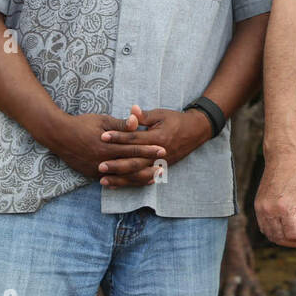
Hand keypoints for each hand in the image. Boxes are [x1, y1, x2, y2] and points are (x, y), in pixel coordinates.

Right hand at [46, 112, 165, 181]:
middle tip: (164, 166)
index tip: (163, 149)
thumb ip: (121, 125)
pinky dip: (126, 182)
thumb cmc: (82, 124)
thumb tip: (136, 121)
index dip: (149, 150)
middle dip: (149, 166)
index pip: (133, 149)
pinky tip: (136, 181)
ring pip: (123, 177)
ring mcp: (97, 170)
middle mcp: (102, 160)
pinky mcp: (92, 175)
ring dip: (140, 178)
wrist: (59, 136)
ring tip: (155, 177)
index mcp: (107, 146)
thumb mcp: (103, 120)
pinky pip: (113, 181)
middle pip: (131, 166)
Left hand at [96, 104, 213, 187]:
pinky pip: (142, 178)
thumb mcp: (160, 115)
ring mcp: (160, 163)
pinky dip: (129, 182)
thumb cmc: (175, 120)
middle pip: (134, 160)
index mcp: (158, 137)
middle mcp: (159, 153)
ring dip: (120, 177)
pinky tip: (116, 185)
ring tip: (103, 179)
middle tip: (99, 165)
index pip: (134, 138)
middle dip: (116, 164)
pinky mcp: (160, 168)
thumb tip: (131, 110)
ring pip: (137, 173)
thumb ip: (144, 116)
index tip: (102, 137)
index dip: (118, 137)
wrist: (195, 131)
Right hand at [255, 149, 295, 246]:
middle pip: (280, 238)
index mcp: (285, 207)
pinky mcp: (257, 206)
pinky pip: (263, 227)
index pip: (293, 234)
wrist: (282, 158)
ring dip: (283, 238)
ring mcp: (261, 209)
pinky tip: (284, 227)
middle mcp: (269, 210)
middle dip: (294, 240)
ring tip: (295, 232)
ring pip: (270, 235)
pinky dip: (273, 232)